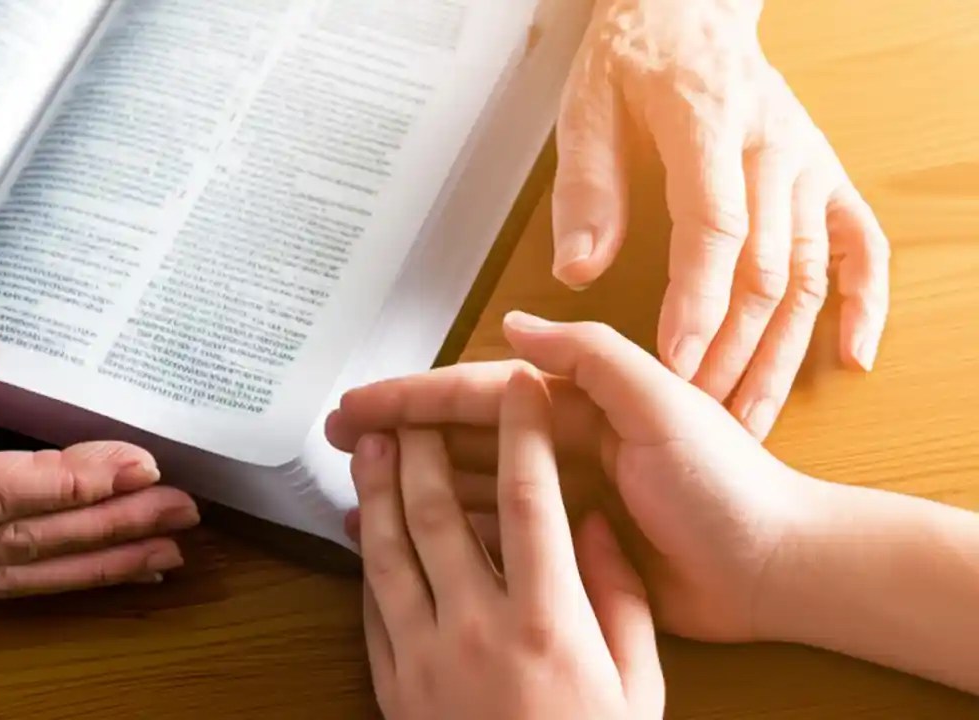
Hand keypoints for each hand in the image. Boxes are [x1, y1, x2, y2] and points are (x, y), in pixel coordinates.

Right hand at [330, 313, 822, 642]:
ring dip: (414, 478)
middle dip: (398, 431)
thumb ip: (593, 356)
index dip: (415, 394)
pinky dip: (450, 529)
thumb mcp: (664, 404)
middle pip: (461, 432)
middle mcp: (564, 443)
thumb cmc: (730, 486)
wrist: (773, 569)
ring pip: (468, 480)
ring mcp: (563, 494)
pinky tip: (412, 534)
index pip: (480, 390)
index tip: (362, 399)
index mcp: (582, 402)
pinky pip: (493, 530)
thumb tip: (518, 325)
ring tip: (359, 485)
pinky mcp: (567, 544)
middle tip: (340, 436)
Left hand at [351, 370, 662, 719]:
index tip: (519, 388)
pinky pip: (371, 605)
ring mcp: (425, 657)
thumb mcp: (639, 684)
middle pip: (439, 511)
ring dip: (378, 489)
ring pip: (388, 549)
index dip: (521, 433)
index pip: (530, 500)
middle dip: (425, 444)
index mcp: (549, 622)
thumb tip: (597, 523)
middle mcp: (478, 629)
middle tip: (415, 402)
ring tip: (374, 444)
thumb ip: (622, 598)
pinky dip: (365, 557)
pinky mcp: (394, 686)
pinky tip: (363, 525)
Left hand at [552, 0, 889, 436]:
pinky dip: (864, 302)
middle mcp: (773, 145)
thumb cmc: (635, 59)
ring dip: (782, 351)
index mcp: (709, 123)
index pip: (715, 228)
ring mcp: (808, 164)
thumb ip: (585, 192)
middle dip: (732, 349)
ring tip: (752, 416)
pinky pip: (861, 245)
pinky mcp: (826, 176)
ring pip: (808, 272)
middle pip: (765, 266)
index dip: (697, 304)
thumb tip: (579, 274)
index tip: (676, 366)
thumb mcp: (586, 109)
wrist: (691, 8)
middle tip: (699, 417)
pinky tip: (851, 357)